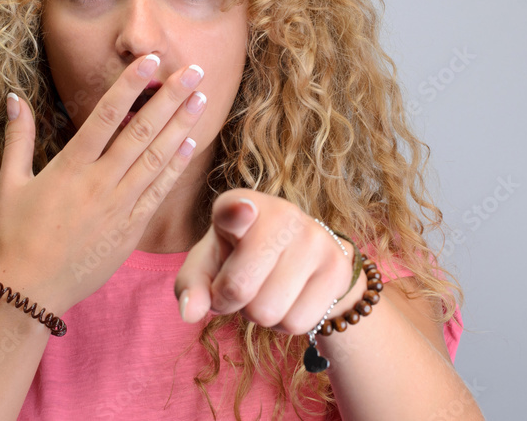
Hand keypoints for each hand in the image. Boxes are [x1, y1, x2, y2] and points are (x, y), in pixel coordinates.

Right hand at [0, 54, 207, 313]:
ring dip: (181, 126)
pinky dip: (175, 167)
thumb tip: (13, 96)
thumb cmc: (14, 236)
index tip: (150, 61)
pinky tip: (190, 143)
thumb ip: (18, 137)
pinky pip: (158, 192)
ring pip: (157, 159)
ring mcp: (118, 207)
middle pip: (141, 132)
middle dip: (171, 99)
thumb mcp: (10, 183)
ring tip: (201, 98)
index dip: (130, 86)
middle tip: (195, 71)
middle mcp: (99, 183)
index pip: (105, 116)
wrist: (29, 292)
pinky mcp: (131, 230)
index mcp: (69, 168)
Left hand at [174, 191, 359, 334]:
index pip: (236, 210)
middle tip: (238, 287)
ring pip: (268, 312)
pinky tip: (289, 298)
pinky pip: (297, 323)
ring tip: (266, 289)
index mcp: (241, 203)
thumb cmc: (240, 258)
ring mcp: (315, 240)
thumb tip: (189, 312)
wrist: (302, 258)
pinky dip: (284, 323)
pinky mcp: (338, 268)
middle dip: (229, 302)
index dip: (236, 213)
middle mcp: (282, 213)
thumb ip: (191, 285)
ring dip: (258, 315)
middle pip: (239, 288)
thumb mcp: (208, 265)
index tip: (243, 211)